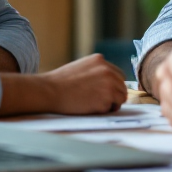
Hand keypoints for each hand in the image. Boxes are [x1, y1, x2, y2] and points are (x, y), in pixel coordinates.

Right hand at [0, 54, 126, 115]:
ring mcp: (109, 84)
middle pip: (122, 86)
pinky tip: (89, 107)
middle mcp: (107, 70)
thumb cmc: (60, 82)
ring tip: (94, 104)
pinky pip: (112, 107)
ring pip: (121, 97)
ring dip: (111, 103)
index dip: (114, 85)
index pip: (118, 74)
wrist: (50, 91)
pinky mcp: (106, 98)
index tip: (108, 92)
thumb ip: (95, 72)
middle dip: (115, 95)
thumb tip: (108, 82)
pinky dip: (103, 110)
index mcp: (100, 60)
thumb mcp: (81, 68)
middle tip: (102, 102)